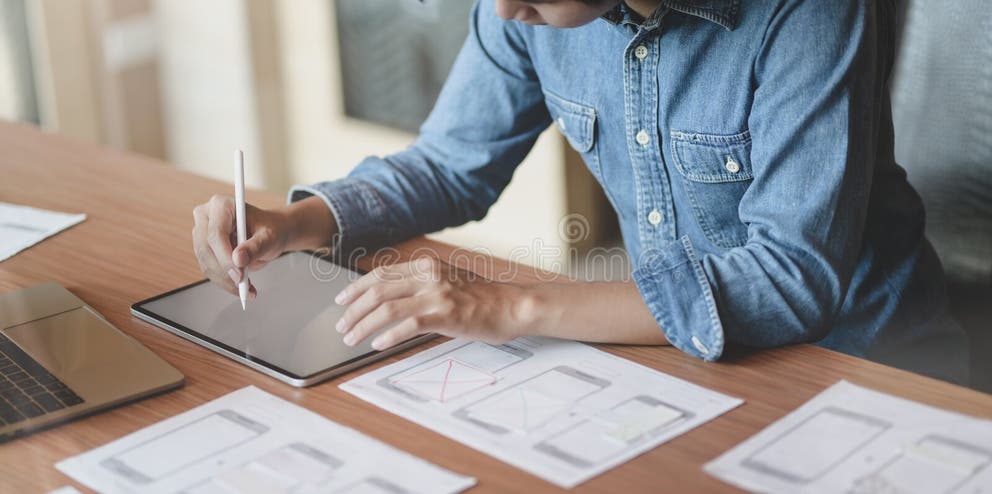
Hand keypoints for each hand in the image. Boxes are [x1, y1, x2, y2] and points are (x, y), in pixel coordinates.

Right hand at [191, 195, 291, 296]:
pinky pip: (209, 269)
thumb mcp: (270, 236)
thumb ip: (256, 246)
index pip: (216, 233)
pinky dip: (224, 281)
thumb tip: (239, 260)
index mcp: (222, 205)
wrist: (269, 233)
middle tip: (243, 285)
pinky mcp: (203, 249)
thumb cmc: (270, 229)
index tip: (239, 274)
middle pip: (206, 248)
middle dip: (224, 271)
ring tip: (246, 289)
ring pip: (206, 262)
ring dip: (224, 280)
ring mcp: (202, 233)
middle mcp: (207, 216)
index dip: (225, 256)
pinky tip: (240, 287)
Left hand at [334, 257, 530, 349]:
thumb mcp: (449, 280)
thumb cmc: (484, 298)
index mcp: (427, 265)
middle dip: (353, 310)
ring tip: (351, 339)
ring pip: (386, 309)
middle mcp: (428, 275)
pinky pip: (407, 326)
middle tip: (341, 326)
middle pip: (377, 291)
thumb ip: (423, 284)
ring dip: (363, 325)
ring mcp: (437, 294)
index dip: (356, 288)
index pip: (381, 275)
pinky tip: (377, 346)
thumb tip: (394, 298)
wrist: (513, 305)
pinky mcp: (445, 315)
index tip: (341, 301)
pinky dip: (387, 337)